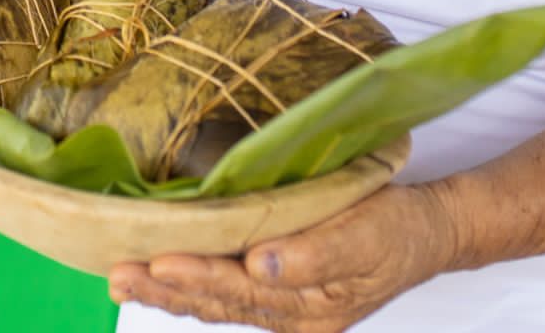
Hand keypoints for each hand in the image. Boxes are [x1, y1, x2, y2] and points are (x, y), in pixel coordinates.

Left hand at [108, 183, 455, 329]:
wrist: (426, 234)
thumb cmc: (398, 230)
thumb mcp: (367, 235)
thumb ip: (317, 254)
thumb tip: (264, 265)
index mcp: (309, 307)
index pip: (240, 292)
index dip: (197, 277)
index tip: (158, 260)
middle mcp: (289, 315)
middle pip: (217, 303)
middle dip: (165, 289)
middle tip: (117, 272)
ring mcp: (284, 307)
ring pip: (216, 302)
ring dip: (168, 291)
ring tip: (122, 276)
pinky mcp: (281, 290)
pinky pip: (228, 294)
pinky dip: (193, 286)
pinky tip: (163, 275)